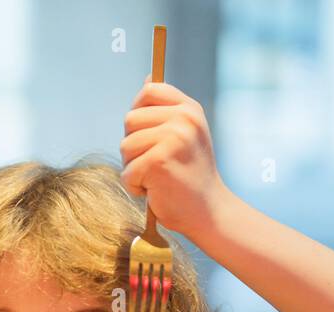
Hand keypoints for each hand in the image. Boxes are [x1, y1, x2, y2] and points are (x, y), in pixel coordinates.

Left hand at [120, 78, 228, 239]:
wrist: (208, 210)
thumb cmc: (191, 175)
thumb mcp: (185, 133)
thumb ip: (166, 109)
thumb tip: (146, 78)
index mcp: (189, 109)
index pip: (150, 90)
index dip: (138, 109)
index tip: (145, 133)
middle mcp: (183, 119)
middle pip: (130, 120)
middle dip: (134, 146)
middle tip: (154, 164)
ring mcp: (172, 138)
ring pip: (125, 146)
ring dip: (133, 168)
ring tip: (156, 178)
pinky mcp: (159, 162)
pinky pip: (127, 171)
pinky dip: (135, 186)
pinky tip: (155, 190)